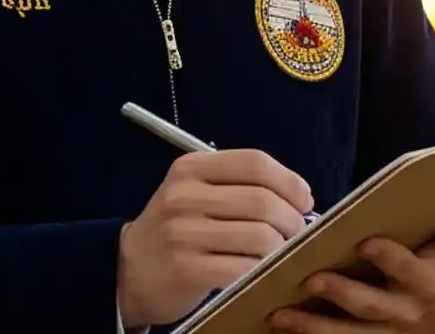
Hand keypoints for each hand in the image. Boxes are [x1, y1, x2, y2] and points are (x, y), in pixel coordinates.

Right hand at [117, 150, 315, 327]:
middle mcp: (184, 196)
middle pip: (262, 201)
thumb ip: (239, 186)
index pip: (254, 162)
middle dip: (292, 221)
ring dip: (281, 249)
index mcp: (190, 168)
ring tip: (279, 254)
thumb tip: (300, 198)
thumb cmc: (176, 228)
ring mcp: (183, 233)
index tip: (304, 201)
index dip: (290, 181)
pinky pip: (245, 268)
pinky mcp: (187, 268)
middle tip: (296, 234)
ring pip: (260, 237)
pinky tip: (261, 272)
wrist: (130, 268)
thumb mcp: (195, 192)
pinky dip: (263, 271)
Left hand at [267, 196, 434, 333]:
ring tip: (280, 314)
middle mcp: (404, 314)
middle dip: (340, 293)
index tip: (363, 241)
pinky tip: (278, 328)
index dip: (388, 257)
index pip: (407, 270)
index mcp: (426, 285)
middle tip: (309, 279)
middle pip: (369, 306)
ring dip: (312, 326)